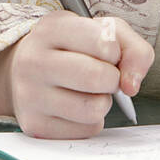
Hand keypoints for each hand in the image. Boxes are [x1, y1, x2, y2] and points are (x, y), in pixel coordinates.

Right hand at [0, 12, 153, 138]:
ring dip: (103, 102)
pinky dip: (91, 120)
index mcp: (50, 29)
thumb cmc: (71, 48)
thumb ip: (132, 48)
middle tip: (103, 75)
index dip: (115, 51)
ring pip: (94, 109)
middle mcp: (34, 61)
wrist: (26, 70)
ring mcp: (30, 95)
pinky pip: (86, 130)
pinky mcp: (35, 125)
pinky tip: (77, 106)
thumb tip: (131, 86)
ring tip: (89, 91)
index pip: (104, 43)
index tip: (105, 51)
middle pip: (98, 78)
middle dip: (113, 79)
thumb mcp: (101, 31)